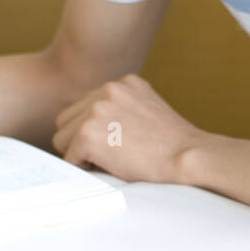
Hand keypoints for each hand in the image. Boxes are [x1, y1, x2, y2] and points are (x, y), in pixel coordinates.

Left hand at [51, 73, 205, 183]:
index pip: (86, 106)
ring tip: (112, 160)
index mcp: (124, 82)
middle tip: (111, 155)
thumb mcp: (149, 110)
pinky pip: (69, 157)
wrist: (187, 158)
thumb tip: (95, 126)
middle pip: (68, 119)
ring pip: (62, 138)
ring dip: (80, 153)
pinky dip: (83, 168)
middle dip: (81, 139)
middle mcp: (108, 89)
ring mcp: (97, 109)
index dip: (95, 130)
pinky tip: (109, 168)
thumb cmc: (174, 146)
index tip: (114, 143)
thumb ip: (122, 108)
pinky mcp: (89, 133)